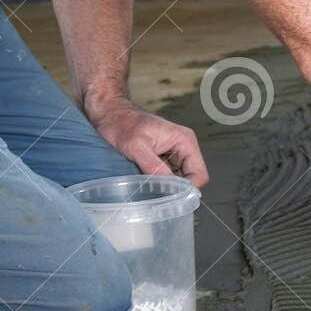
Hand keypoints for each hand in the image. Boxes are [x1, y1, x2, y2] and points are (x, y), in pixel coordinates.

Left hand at [86, 98, 209, 186]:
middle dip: (176, 188)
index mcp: (185, 141)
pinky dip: (160, 182)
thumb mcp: (136, 147)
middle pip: (192, 179)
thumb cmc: (121, 124)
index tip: (169, 196)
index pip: (199, 174)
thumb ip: (154, 167)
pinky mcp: (165, 157)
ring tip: (149, 185)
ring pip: (180, 180)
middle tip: (156, 193)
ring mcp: (175, 153)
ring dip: (167, 186)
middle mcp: (184, 147)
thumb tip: (169, 187)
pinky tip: (147, 181)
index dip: (187, 189)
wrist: (110, 114)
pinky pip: (169, 176)